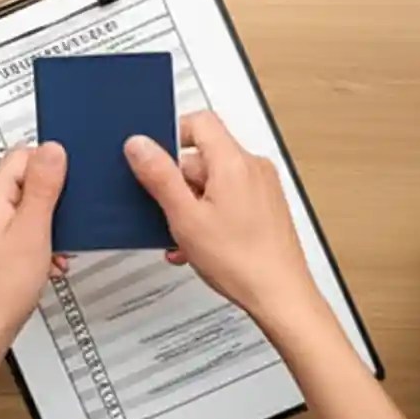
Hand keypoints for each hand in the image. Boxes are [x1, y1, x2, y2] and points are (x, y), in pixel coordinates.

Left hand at [0, 143, 66, 355]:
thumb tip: (52, 148)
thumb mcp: (34, 231)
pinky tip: (44, 262)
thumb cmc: (1, 290)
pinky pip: (11, 229)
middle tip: (63, 222)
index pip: (21, 156)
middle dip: (48, 200)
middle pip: (20, 181)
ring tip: (54, 248)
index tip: (67, 188)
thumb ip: (43, 186)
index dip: (50, 167)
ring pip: (18, 208)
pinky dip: (31, 240)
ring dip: (43, 223)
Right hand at [123, 111, 318, 321]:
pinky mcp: (266, 207)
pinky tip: (197, 244)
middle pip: (203, 156)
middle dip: (177, 182)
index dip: (171, 134)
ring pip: (214, 181)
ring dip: (191, 204)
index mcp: (233, 162)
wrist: (281, 296)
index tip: (153, 158)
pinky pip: (229, 198)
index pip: (199, 122)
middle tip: (164, 209)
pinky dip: (209, 214)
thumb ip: (159, 176)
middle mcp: (253, 168)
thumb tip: (139, 145)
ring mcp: (262, 188)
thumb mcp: (185, 218)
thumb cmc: (243, 262)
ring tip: (182, 235)